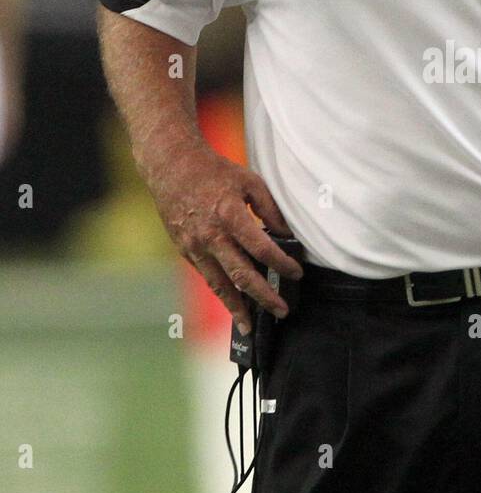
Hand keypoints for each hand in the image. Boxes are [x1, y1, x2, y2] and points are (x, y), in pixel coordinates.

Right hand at [144, 141, 303, 334]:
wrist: (171, 166)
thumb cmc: (215, 172)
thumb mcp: (250, 182)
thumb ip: (270, 210)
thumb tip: (287, 235)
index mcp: (230, 216)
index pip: (262, 249)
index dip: (282, 264)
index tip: (296, 273)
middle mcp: (211, 235)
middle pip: (241, 275)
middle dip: (264, 297)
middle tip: (282, 311)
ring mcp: (194, 245)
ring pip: (219, 284)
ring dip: (236, 307)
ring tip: (250, 326)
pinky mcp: (184, 250)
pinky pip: (206, 276)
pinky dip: (220, 291)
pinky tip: (232, 303)